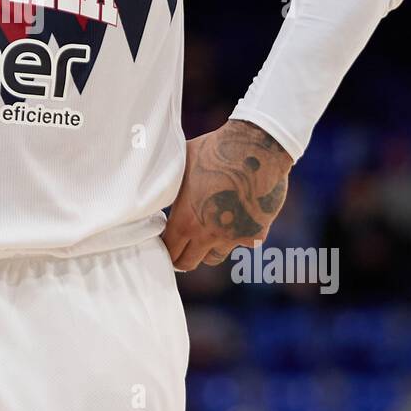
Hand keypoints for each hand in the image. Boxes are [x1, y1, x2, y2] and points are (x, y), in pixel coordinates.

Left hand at [163, 119, 292, 270]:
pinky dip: (239, 235)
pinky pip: (242, 244)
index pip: (168, 251)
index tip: (167, 238)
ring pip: (214, 256)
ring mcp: (233, 238)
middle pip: (188, 263)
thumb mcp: (182, 163)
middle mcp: (208, 235)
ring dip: (209, 247)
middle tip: (183, 242)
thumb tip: (152, 184)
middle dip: (183, 255)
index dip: (166, 246)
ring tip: (210, 225)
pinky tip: (238, 214)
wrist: (258, 147)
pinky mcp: (256, 234)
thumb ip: (169, 184)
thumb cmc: (216, 149)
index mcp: (185, 220)